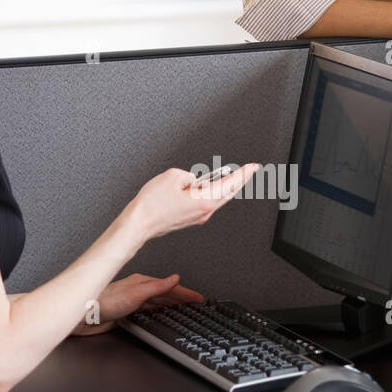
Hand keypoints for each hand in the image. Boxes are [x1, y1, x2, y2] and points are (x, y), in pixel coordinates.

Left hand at [70, 273, 204, 333]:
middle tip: (196, 303)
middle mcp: (138, 291)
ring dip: (173, 305)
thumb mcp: (136, 294)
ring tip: (185, 308)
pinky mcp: (128, 314)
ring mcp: (134, 302)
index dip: (186, 293)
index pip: (170, 287)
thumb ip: (157, 287)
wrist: (85, 316)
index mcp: (142, 282)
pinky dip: (161, 313)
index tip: (198, 297)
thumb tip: (174, 279)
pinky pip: (151, 312)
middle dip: (182, 298)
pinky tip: (162, 316)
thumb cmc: (104, 302)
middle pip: (166, 295)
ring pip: (159, 303)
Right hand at [128, 163, 259, 241]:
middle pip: (228, 194)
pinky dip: (210, 193)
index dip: (243, 174)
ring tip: (225, 175)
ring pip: (217, 198)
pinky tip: (205, 187)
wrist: (139, 223)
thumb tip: (193, 180)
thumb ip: (190, 175)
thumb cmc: (152, 205)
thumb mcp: (173, 176)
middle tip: (247, 170)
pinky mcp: (190, 219)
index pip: (230, 184)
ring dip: (223, 186)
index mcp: (205, 201)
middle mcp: (205, 212)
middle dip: (238, 180)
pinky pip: (205, 203)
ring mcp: (198, 217)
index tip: (252, 167)